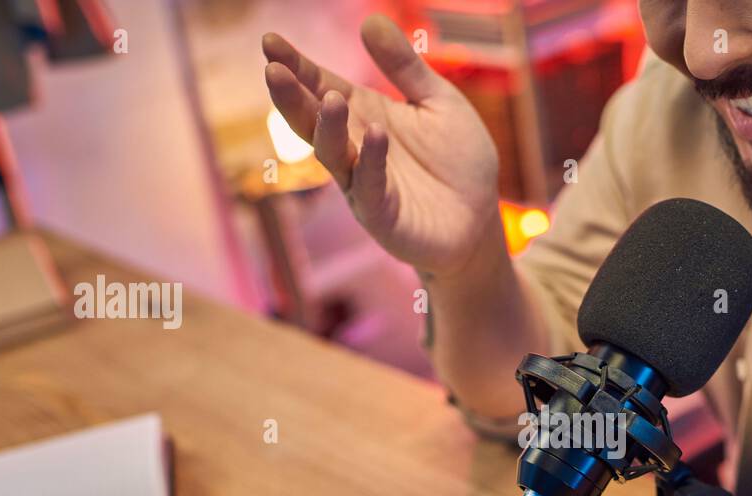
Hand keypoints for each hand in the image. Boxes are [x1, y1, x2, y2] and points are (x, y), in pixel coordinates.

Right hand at [263, 16, 501, 276]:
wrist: (481, 219)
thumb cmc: (457, 161)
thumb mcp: (439, 102)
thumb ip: (406, 67)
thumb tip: (370, 20)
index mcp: (363, 115)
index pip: (321, 86)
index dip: (296, 66)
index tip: (270, 42)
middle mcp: (354, 149)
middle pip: (313, 120)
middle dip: (292, 97)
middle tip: (273, 70)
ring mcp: (363, 184)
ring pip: (333, 155)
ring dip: (327, 127)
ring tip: (330, 99)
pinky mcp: (383, 216)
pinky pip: (371, 188)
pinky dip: (372, 162)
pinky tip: (375, 134)